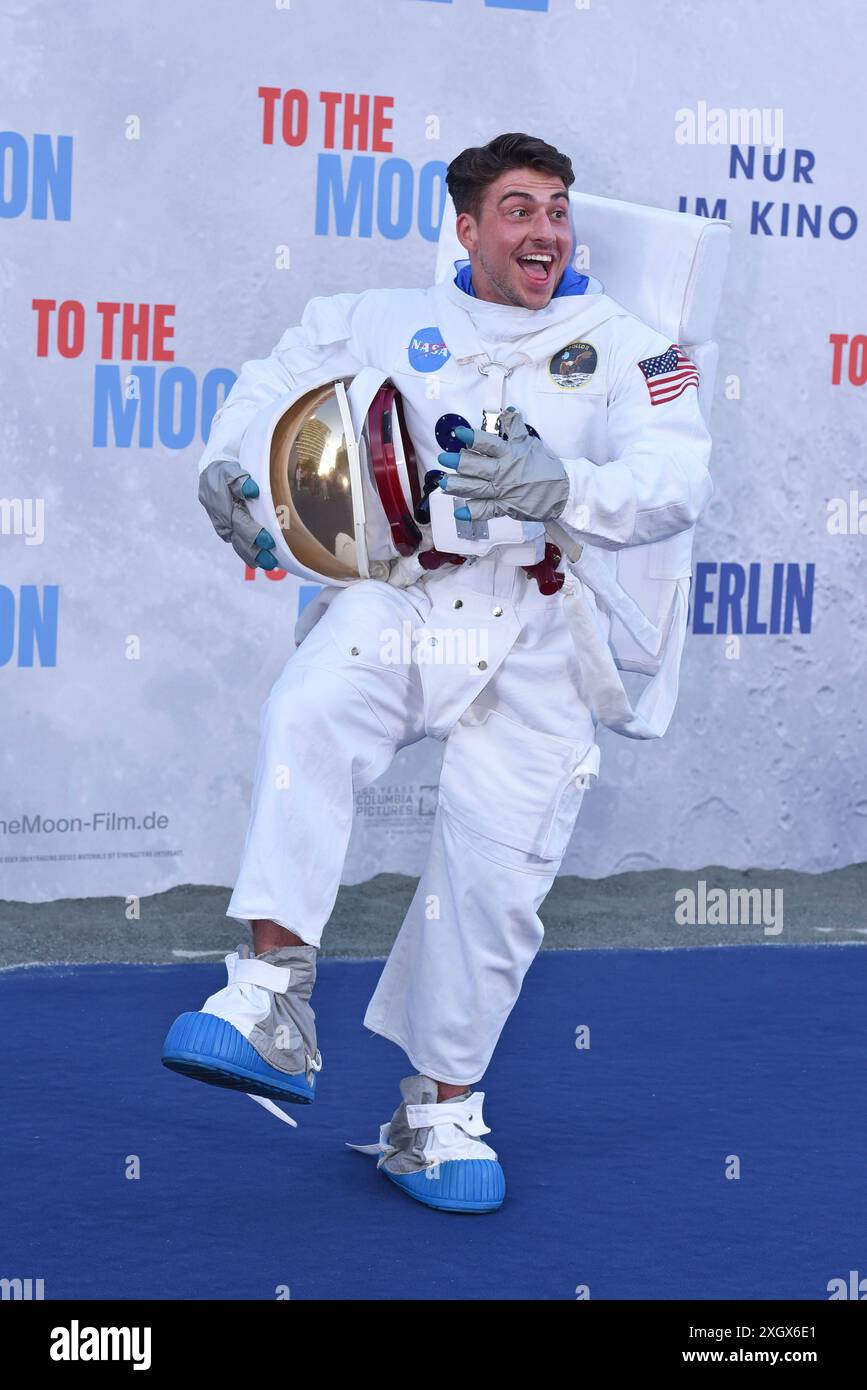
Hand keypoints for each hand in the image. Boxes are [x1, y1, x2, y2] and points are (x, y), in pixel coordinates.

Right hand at [198, 458, 278, 568]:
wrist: (209, 476)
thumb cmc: (224, 473)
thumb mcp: (231, 471)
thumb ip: (241, 481)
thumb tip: (253, 491)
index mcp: (223, 507)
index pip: (240, 524)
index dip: (254, 535)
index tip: (269, 542)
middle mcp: (222, 522)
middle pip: (240, 540)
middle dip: (256, 552)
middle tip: (272, 562)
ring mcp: (223, 528)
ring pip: (238, 546)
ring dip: (252, 557)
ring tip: (269, 565)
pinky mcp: (227, 531)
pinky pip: (238, 544)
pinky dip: (248, 553)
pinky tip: (260, 560)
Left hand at [436, 407, 569, 522]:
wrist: (562, 491)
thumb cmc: (544, 466)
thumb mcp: (529, 443)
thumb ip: (515, 428)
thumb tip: (509, 410)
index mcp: (510, 455)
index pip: (489, 444)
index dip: (473, 438)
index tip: (459, 433)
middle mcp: (504, 473)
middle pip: (477, 467)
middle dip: (458, 463)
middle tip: (443, 459)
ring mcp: (504, 492)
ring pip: (477, 488)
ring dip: (458, 486)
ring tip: (443, 483)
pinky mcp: (506, 508)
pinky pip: (487, 511)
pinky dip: (474, 512)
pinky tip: (460, 512)